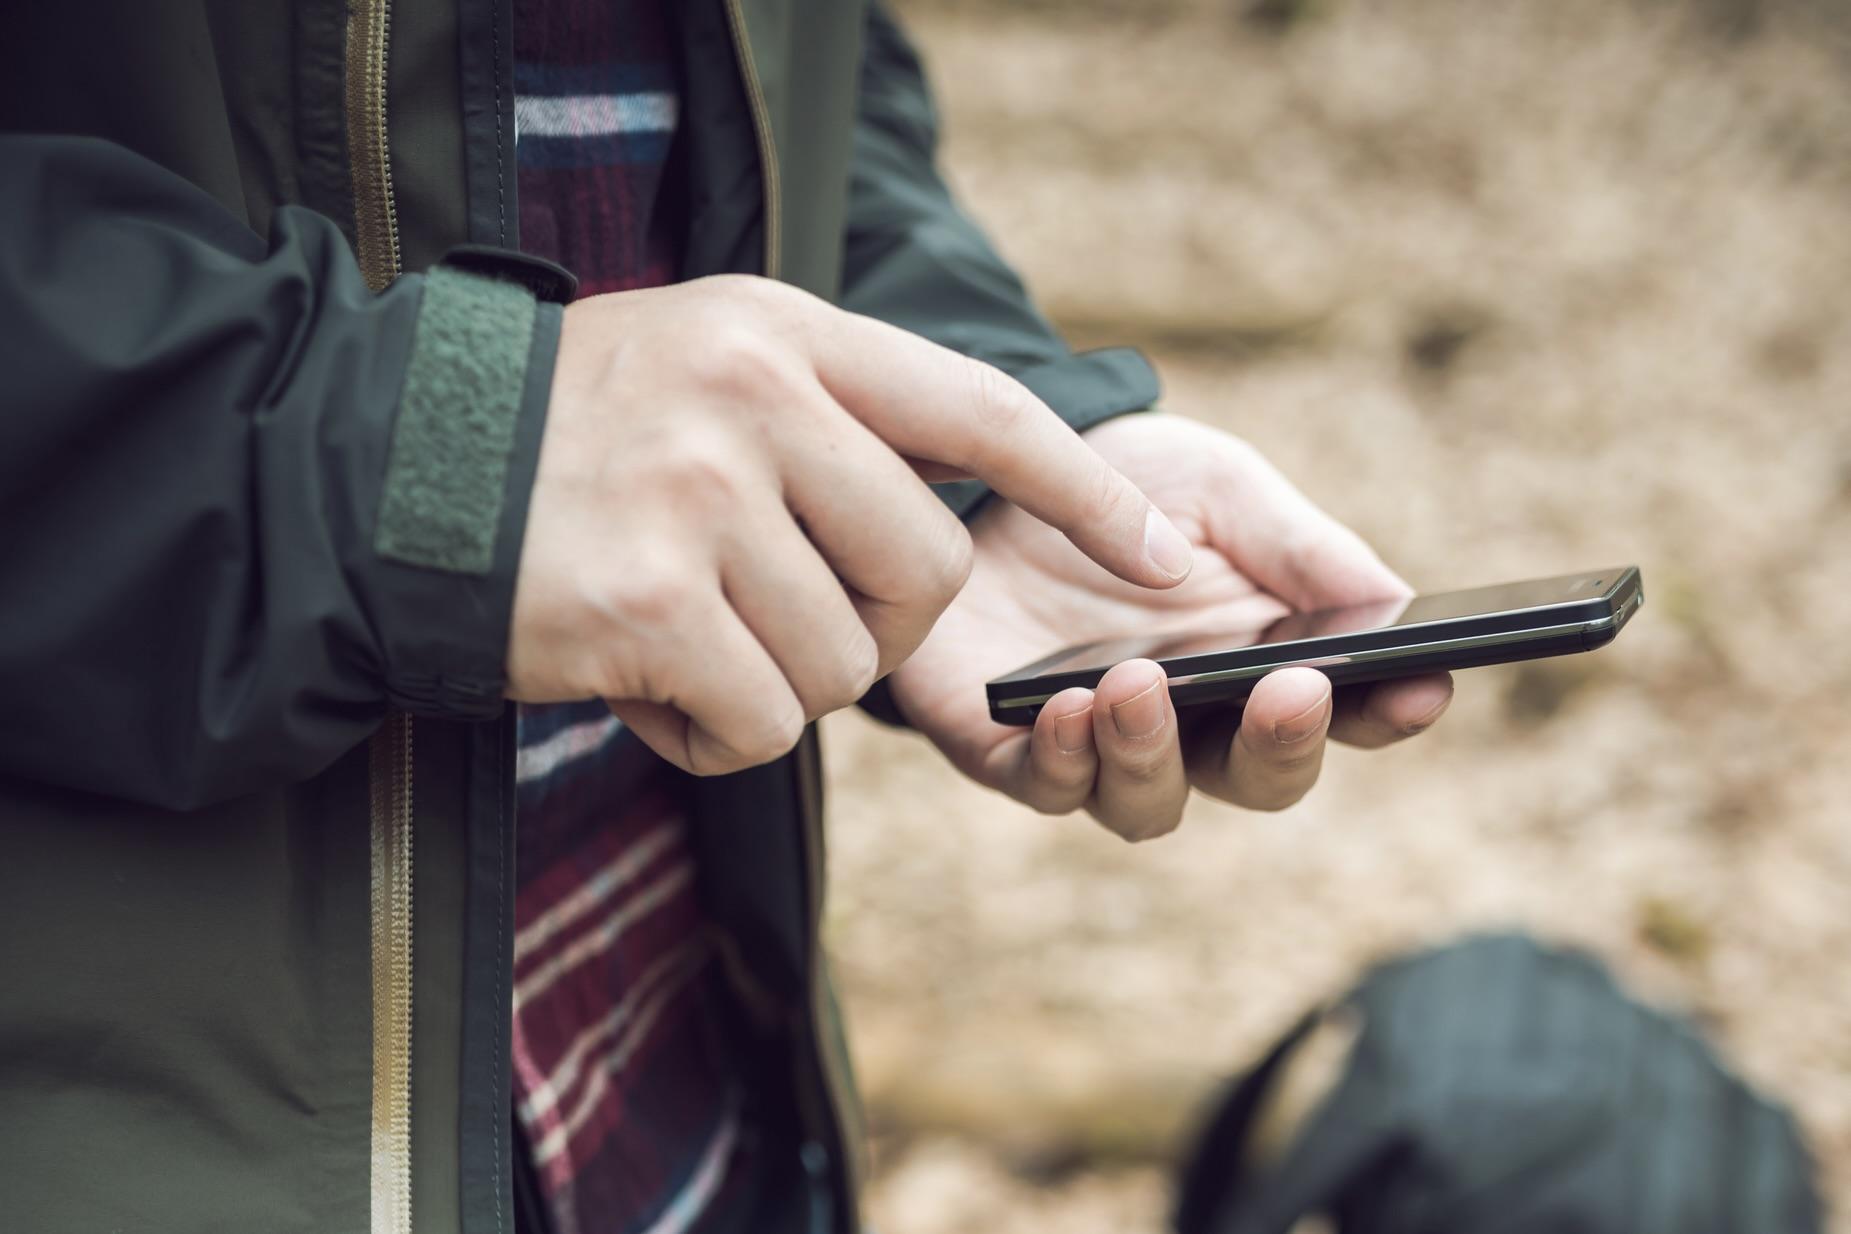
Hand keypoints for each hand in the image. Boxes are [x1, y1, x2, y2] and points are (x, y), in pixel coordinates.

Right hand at [506, 276, 1193, 774]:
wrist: (389, 476)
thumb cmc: (569, 437)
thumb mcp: (704, 364)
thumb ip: (825, 414)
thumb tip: (957, 511)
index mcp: (783, 333)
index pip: (976, 407)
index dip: (1079, 486)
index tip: (1158, 550)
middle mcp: (754, 401)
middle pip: (926, 567)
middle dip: (872, 625)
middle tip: (780, 617)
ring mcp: (702, 497)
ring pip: (844, 664)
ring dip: (778, 683)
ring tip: (686, 641)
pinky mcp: (650, 604)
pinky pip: (765, 724)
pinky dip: (715, 736)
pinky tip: (644, 689)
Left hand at [887, 413, 1453, 839]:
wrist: (985, 469)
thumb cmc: (1120, 483)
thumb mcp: (1220, 489)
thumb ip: (1300, 548)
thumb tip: (1396, 602)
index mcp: (1265, 662)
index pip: (1347, 714)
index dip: (1390, 712)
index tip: (1420, 687)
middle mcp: (1193, 724)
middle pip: (1259, 778)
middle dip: (1283, 745)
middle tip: (1292, 690)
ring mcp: (1101, 745)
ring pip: (1149, 802)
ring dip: (1154, 754)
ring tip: (1140, 682)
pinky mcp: (1007, 747)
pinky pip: (1043, 786)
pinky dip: (1060, 760)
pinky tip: (1067, 706)